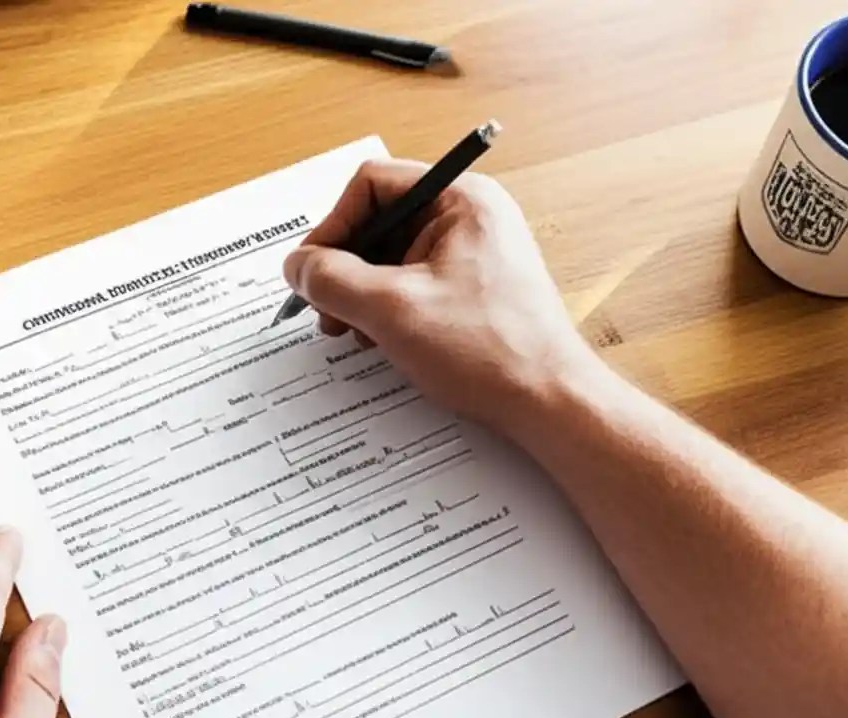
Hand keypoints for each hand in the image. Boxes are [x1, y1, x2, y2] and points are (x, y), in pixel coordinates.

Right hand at [284, 159, 596, 437]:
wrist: (550, 402)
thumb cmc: (489, 349)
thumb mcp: (391, 310)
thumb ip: (333, 280)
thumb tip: (297, 267)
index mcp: (460, 200)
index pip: (372, 185)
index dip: (332, 226)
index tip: (311, 270)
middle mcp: (470, 217)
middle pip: (380, 222)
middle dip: (344, 267)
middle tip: (326, 309)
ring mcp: (474, 253)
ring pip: (393, 257)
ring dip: (362, 293)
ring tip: (353, 332)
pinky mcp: (474, 288)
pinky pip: (414, 283)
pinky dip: (387, 308)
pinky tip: (381, 341)